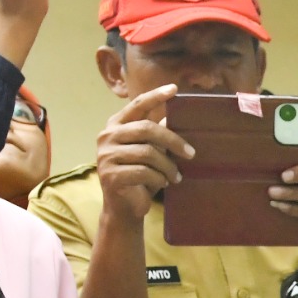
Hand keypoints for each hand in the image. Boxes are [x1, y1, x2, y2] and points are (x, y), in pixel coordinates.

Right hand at [95, 85, 188, 224]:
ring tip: (175, 176)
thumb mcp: (151, 152)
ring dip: (168, 166)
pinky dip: (159, 178)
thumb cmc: (140, 176)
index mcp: (116, 125)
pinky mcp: (110, 174)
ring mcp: (106, 155)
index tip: (175, 89)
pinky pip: (144, 171)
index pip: (137, 105)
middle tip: (191, 153)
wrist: (124, 208)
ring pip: (148, 153)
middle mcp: (107, 136)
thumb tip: (176, 117)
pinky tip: (164, 183)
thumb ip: (157, 135)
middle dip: (173, 141)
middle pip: (147, 129)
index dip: (156, 96)